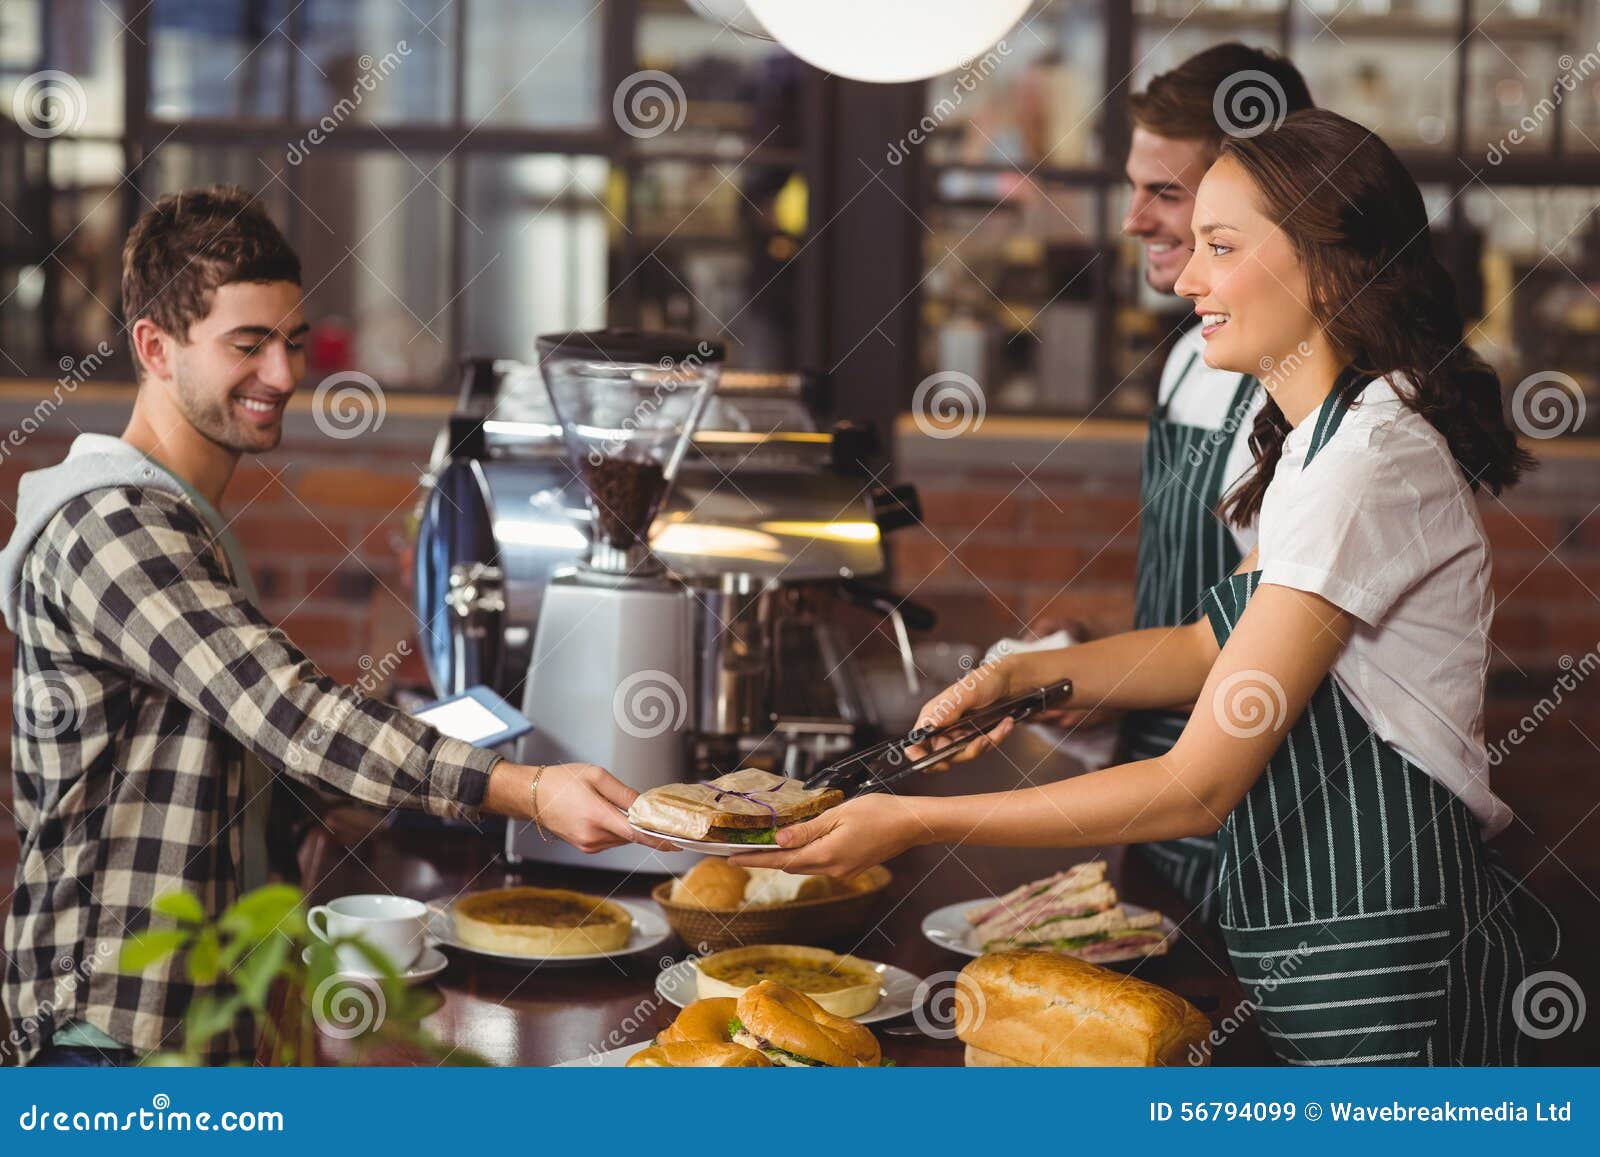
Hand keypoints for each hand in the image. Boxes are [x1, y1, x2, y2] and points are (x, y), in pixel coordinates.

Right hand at [485, 762, 673, 853]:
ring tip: (613, 805)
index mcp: (596, 816)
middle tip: (647, 809)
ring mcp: (587, 844)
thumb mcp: (596, 776)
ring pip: (621, 839)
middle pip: (631, 835)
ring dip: (626, 827)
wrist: (531, 795)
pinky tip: (605, 814)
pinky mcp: (585, 847)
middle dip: (641, 824)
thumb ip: (623, 793)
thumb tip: (645, 806)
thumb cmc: (561, 781)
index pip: (636, 833)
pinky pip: (610, 840)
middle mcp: (592, 836)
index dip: (658, 839)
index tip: (676, 842)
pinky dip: (615, 830)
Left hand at [726, 795, 927, 878]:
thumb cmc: (880, 813)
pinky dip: (805, 855)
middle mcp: (833, 868)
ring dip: (786, 857)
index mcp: (826, 855)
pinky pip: (820, 863)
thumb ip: (807, 829)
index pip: (781, 860)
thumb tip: (780, 839)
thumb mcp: (838, 815)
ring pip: (805, 865)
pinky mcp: (851, 866)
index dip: (755, 859)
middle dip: (766, 859)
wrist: (912, 824)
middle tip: (742, 851)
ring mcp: (843, 870)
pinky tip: (799, 844)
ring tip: (765, 847)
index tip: (732, 858)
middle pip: (791, 865)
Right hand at [904, 657, 1017, 768]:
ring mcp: (958, 734)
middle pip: (943, 755)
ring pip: (966, 753)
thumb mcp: (968, 691)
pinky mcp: (974, 737)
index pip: (916, 742)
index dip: (921, 757)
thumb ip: (949, 708)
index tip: (940, 762)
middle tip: (982, 740)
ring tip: (1001, 725)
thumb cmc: (985, 680)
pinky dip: (996, 737)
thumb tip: (930, 723)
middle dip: (965, 751)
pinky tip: (1006, 724)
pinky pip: (982, 748)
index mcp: (933, 715)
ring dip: (986, 742)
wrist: (1009, 681)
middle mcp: (943, 727)